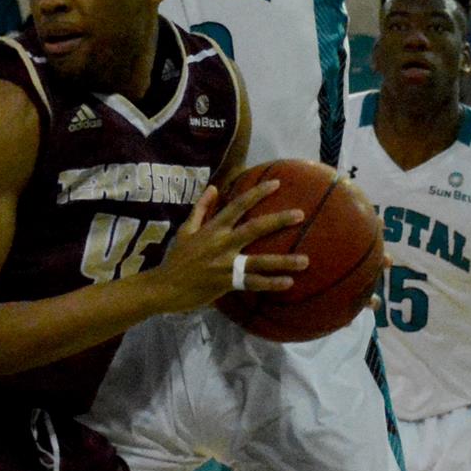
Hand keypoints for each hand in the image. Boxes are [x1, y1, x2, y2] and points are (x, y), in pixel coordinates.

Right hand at [147, 182, 304, 314]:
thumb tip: (213, 188)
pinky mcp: (226, 283)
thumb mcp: (186, 230)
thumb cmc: (177, 259)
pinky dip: (271, 284)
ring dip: (284, 261)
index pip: (239, 205)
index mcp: (213, 228)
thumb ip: (201, 208)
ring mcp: (226, 264)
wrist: (165, 286)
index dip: (258, 193)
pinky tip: (288, 283)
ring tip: (305, 260)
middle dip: (279, 221)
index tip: (277, 183)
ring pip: (259, 261)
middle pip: (255, 228)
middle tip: (300, 215)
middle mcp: (222, 243)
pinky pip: (253, 283)